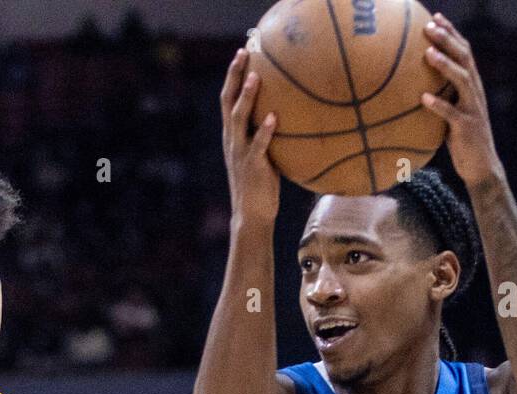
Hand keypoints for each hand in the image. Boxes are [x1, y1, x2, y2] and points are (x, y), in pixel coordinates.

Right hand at [220, 48, 279, 225]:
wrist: (252, 215)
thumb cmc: (261, 185)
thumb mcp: (262, 155)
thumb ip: (268, 136)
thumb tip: (289, 117)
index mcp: (232, 137)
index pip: (228, 100)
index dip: (233, 77)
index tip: (242, 54)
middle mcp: (232, 141)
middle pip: (228, 102)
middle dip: (235, 76)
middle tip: (244, 53)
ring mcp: (240, 154)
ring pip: (238, 120)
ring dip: (247, 98)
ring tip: (257, 77)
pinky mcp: (252, 167)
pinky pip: (258, 146)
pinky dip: (264, 131)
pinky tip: (273, 117)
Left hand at [420, 13, 504, 188]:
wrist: (481, 166)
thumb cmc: (461, 139)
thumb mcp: (451, 112)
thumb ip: (441, 96)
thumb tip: (413, 85)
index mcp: (472, 86)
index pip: (464, 52)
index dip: (451, 33)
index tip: (435, 17)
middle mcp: (475, 92)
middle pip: (464, 59)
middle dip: (448, 40)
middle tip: (429, 26)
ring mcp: (473, 109)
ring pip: (462, 81)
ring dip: (445, 65)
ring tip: (428, 53)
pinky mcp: (467, 128)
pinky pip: (452, 114)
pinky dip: (438, 105)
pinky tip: (423, 98)